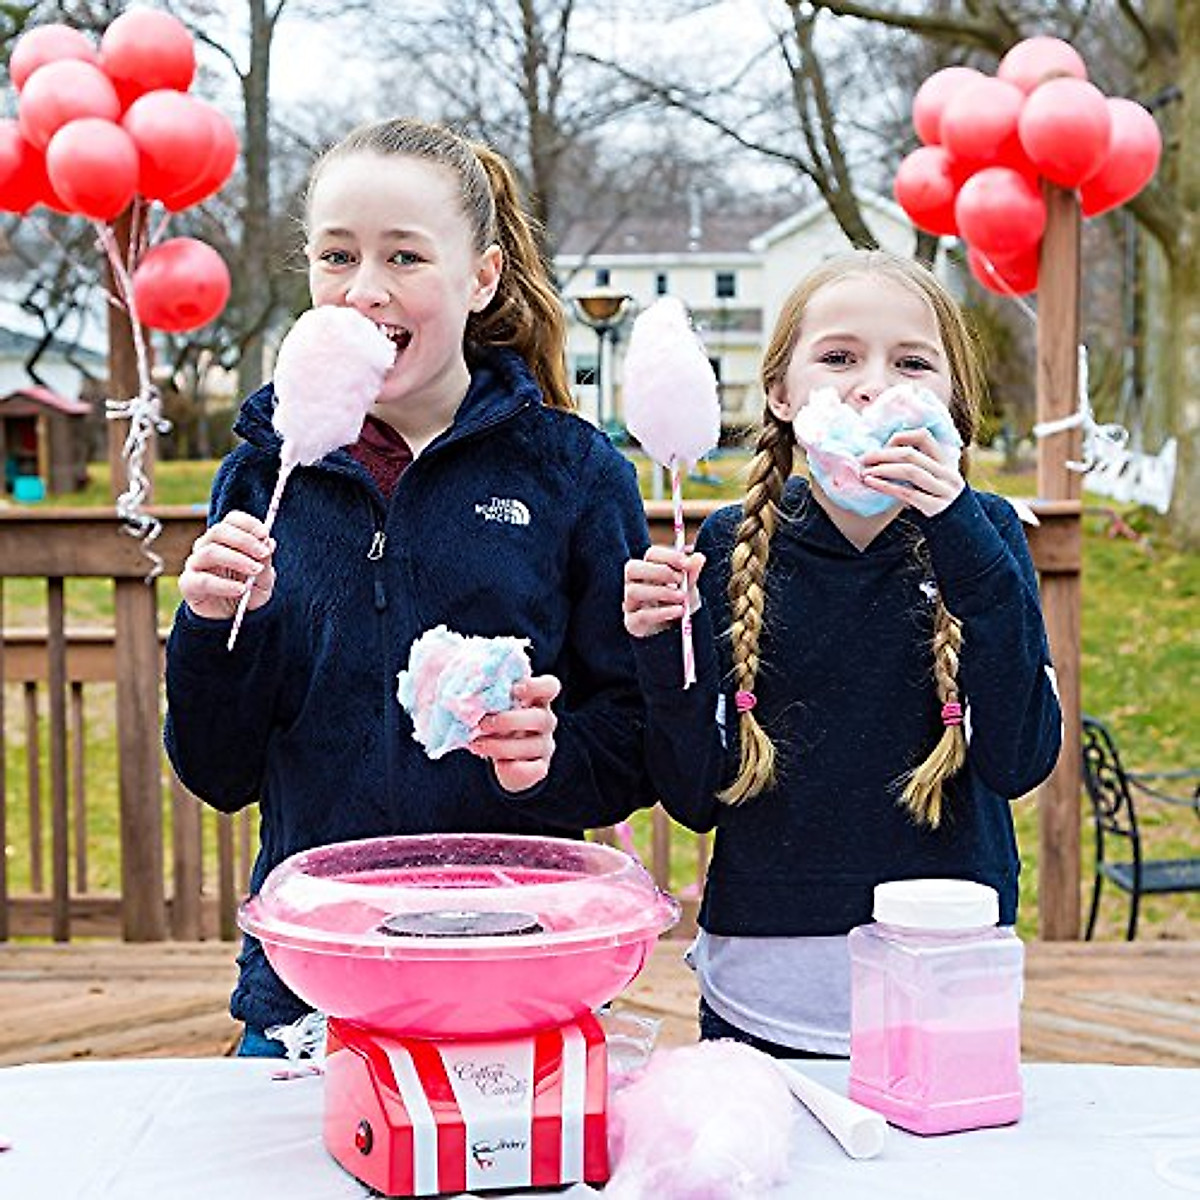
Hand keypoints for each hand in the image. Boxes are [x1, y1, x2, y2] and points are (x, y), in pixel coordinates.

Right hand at [178, 511, 275, 619]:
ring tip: (256, 571)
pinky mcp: (188, 583)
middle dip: (245, 541)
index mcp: (225, 538)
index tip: (265, 534)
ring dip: (237, 560)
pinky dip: (225, 584)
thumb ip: (265, 562)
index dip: (248, 524)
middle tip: (264, 554)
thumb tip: (269, 543)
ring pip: (211, 552)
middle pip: (219, 531)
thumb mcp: (264, 578)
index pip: (231, 519)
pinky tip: (241, 589)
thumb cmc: (247, 590)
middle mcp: (206, 546)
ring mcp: (195, 563)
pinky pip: (204, 580)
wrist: (231, 617)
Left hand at [470, 674, 560, 792]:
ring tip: (477, 744)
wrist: (487, 746)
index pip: (550, 686)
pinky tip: (497, 764)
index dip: (536, 686)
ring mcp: (544, 744)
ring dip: (502, 746)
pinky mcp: (539, 766)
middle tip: (483, 723)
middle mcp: (544, 719)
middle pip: (541, 718)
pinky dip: (514, 768)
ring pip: (534, 745)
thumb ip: (484, 694)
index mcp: (536, 697)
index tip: (515, 689)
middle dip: (510, 721)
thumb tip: (465, 687)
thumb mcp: (487, 701)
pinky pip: (534, 771)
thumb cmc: (487, 714)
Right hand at [622, 546, 704, 637]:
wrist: (678, 633)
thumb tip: (699, 557)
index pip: (651, 554)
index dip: (668, 556)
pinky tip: (678, 611)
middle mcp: (634, 583)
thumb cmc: (680, 604)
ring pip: (633, 591)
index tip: (686, 564)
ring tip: (681, 597)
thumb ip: (692, 572)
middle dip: (658, 571)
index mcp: (648, 570)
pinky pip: (641, 615)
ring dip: (661, 592)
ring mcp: (630, 603)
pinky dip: (662, 612)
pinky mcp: (633, 623)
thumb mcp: (690, 587)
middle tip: (680, 580)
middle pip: (632, 568)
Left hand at [860, 428, 964, 517]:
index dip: (901, 437)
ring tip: (865, 472)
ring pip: (910, 471)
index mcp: (945, 462)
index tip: (883, 445)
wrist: (960, 528)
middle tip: (863, 459)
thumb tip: (880, 455)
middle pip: (911, 454)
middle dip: (883, 455)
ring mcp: (943, 490)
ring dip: (883, 469)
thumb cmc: (937, 501)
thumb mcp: (933, 480)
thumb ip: (917, 467)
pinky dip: (886, 486)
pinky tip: (872, 483)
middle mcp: (946, 473)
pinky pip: (907, 493)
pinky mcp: (936, 507)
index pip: (924, 437)